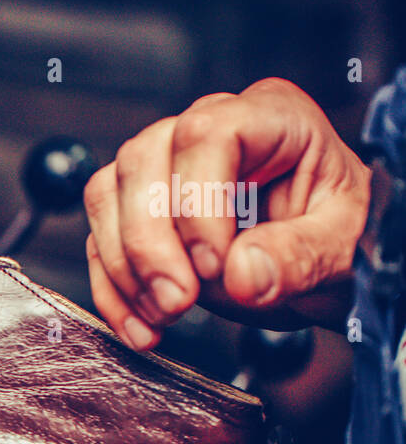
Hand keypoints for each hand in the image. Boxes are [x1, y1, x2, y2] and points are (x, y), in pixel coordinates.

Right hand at [82, 77, 370, 348]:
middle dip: (150, 242)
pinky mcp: (136, 212)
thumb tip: (240, 274)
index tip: (214, 265)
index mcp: (269, 118)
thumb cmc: (338, 237)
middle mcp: (204, 132)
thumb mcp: (343, 247)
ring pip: (107, 196)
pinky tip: (141, 326)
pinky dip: (112, 291)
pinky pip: (100, 242)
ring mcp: (163, 168)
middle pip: (140, 162)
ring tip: (166, 315)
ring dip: (125, 267)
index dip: (197, 201)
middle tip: (178, 301)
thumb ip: (301, 256)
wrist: (322, 265)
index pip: (206, 134)